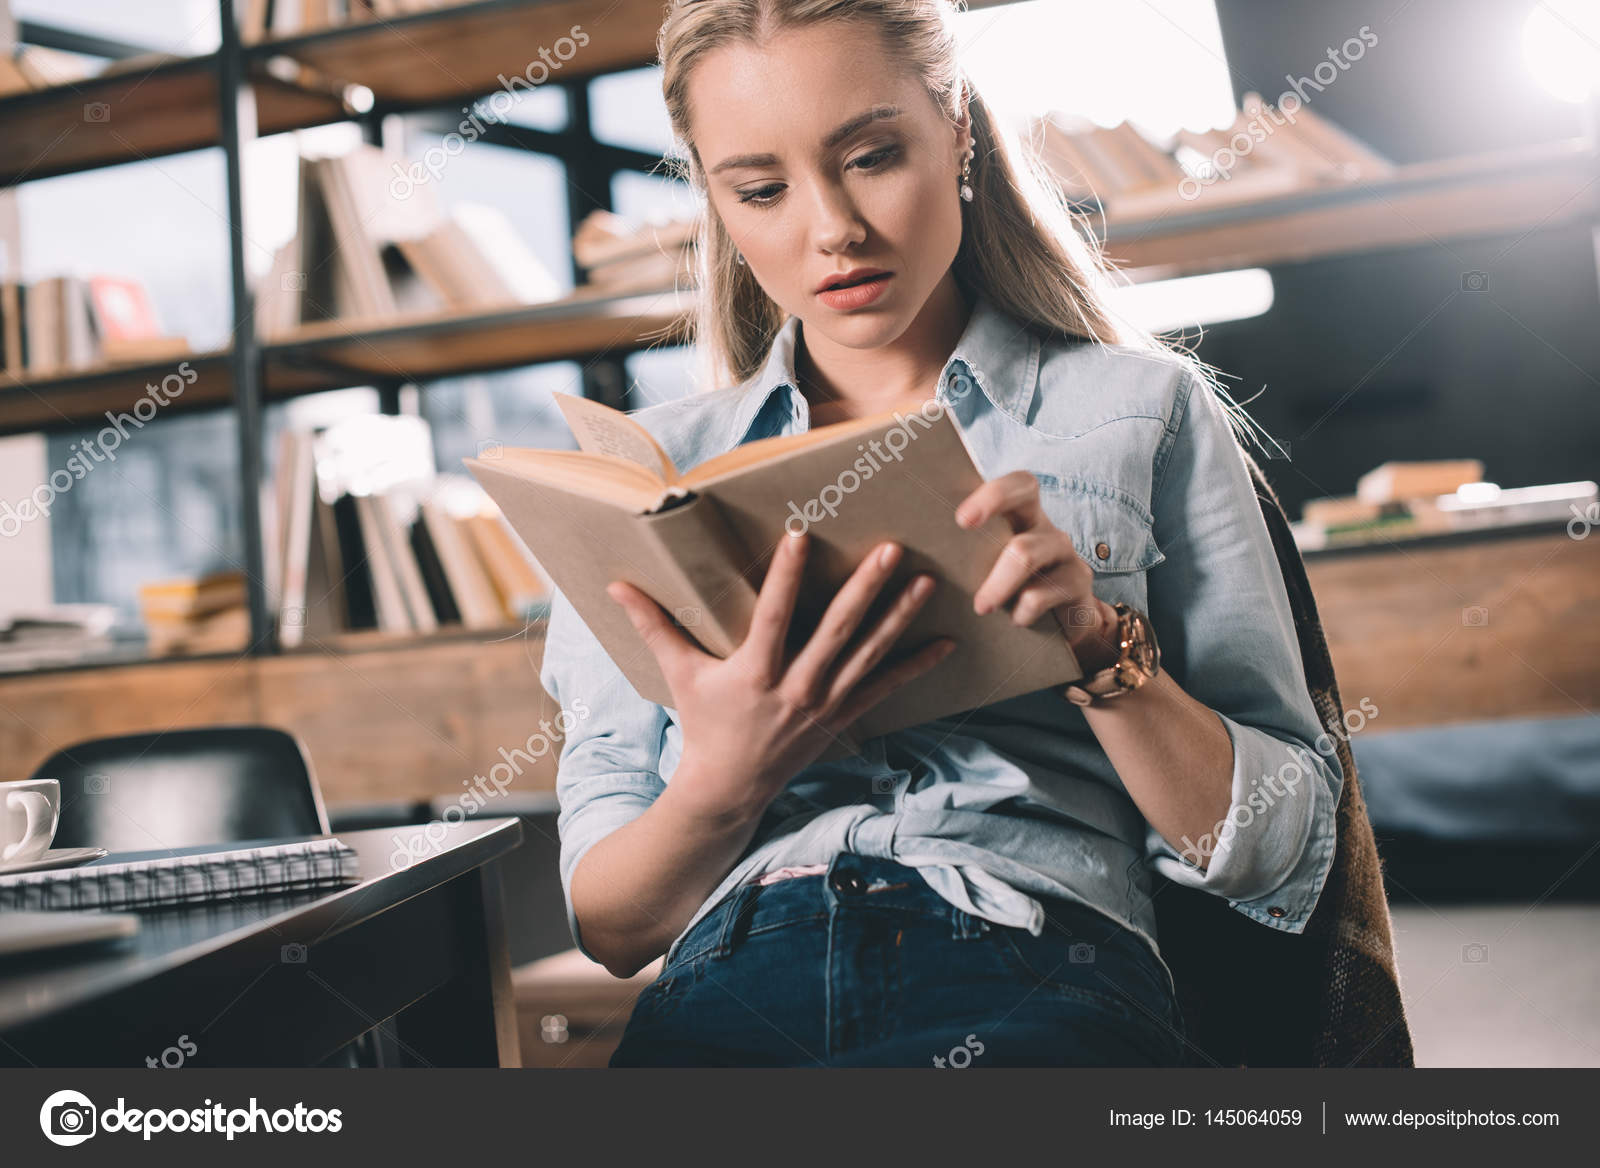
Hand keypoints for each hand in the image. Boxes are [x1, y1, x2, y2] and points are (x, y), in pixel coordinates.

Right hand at [605, 532, 954, 823]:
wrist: (729, 789)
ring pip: (868, 655)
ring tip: (925, 582)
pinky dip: (916, 667)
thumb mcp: (678, 675)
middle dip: (864, 590)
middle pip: (835, 632)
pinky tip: (946, 643)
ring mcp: (824, 705)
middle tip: (890, 550)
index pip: (772, 615)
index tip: (801, 534)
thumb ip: (653, 626)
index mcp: (754, 672)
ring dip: (899, 618)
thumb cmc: (703, 724)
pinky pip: (885, 689)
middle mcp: (795, 688)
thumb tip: (616, 585)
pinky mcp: (842, 718)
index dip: (786, 576)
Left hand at [954, 469, 1119, 672]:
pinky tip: (1014, 621)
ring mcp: (1065, 553)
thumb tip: (900, 550)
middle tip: (961, 525)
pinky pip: (1042, 594)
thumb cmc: (1008, 594)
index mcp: (1021, 517)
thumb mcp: (986, 571)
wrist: (1060, 629)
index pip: (1015, 483)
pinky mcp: (1078, 585)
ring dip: (997, 581)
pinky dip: (1021, 611)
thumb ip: (959, 556)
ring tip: (980, 607)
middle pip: (1027, 491)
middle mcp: (1044, 526)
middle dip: (991, 501)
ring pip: (1026, 552)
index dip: (991, 491)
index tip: (960, 517)